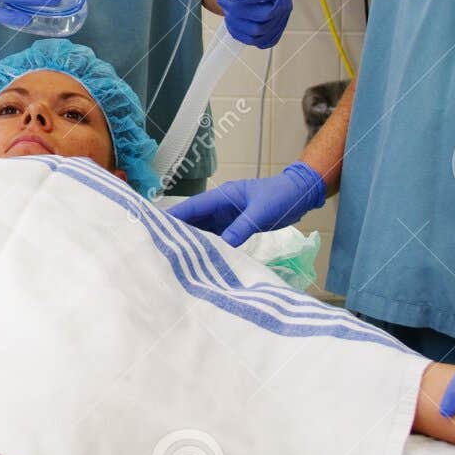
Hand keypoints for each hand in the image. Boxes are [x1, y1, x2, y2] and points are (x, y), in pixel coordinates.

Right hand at [168, 162, 325, 246]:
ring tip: (176, 258)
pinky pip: (218, 237)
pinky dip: (209, 246)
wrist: (300, 194)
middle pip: (194, 219)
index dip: (174, 217)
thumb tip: (223, 245)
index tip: (155, 228)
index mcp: (222, 196)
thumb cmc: (280, 196)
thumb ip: (242, 227)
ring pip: (204, 230)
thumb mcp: (261, 211)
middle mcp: (220, 206)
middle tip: (160, 249)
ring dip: (193, 241)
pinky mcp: (236, 227)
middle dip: (178, 232)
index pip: (192, 207)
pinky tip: (201, 259)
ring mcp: (227, 217)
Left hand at [218, 0, 291, 48]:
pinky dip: (243, 36)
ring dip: (238, 24)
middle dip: (239, 11)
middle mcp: (285, 4)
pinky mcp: (274, 35)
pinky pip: (260, 42)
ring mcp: (281, 21)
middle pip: (263, 15)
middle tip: (223, 4)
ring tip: (227, 14)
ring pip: (259, 30)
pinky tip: (233, 25)